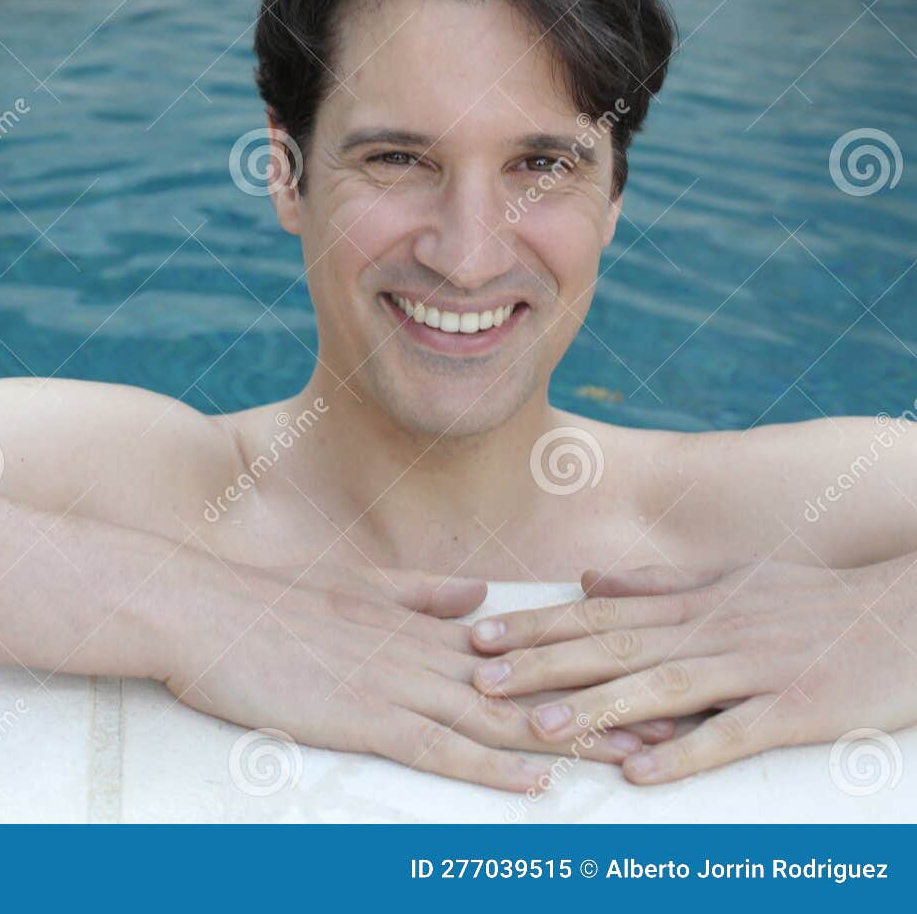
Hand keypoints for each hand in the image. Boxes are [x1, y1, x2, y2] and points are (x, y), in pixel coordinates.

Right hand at [160, 557, 667, 792]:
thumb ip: (418, 594)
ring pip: (500, 716)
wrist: (201, 610)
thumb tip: (478, 598)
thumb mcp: (353, 590)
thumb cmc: (266, 606)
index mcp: (422, 623)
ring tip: (637, 754)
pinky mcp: (363, 718)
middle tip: (680, 715)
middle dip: (608, 702)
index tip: (650, 668)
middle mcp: (423, 651)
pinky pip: (440, 748)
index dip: (591, 661)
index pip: (525, 647)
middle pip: (533, 682)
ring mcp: (395, 684)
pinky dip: (492, 767)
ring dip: (571, 737)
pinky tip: (538, 783)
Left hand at [466, 558, 916, 783]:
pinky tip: (641, 772)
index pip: (598, 613)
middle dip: (544, 664)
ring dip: (597, 707)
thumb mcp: (734, 579)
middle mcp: (713, 629)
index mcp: (694, 603)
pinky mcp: (798, 708)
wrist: (910, 613)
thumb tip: (590, 580)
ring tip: (540, 727)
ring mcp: (755, 667)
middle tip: (482, 680)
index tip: (479, 637)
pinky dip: (686, 751)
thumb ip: (659, 585)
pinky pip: (734, 732)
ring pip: (663, 687)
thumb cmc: (817, 601)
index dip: (537, 626)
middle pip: (615, 646)